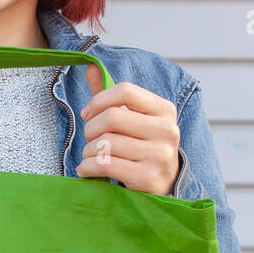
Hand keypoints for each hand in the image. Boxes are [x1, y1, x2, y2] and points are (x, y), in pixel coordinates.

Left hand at [75, 70, 180, 195]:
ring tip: (90, 157)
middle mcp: (167, 130)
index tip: (87, 113)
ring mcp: (160, 155)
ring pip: (106, 143)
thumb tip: (89, 66)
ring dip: (88, 151)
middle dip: (91, 129)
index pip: (125, 91)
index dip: (99, 100)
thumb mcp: (132, 119)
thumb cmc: (141, 147)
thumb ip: (112, 96)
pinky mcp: (148, 178)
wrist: (163, 186)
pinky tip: (86, 170)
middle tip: (89, 139)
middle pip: (112, 117)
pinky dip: (87, 167)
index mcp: (164, 109)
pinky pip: (105, 164)